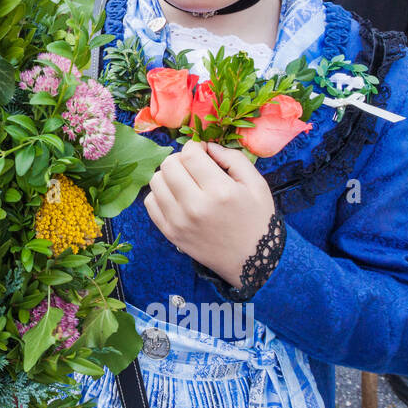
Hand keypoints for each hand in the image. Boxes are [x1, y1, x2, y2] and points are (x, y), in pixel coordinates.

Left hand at [143, 141, 274, 287]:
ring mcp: (179, 221)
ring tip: (184, 181)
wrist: (253, 261)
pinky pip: (150, 203)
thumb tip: (207, 146)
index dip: (195, 147)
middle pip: (169, 165)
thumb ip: (233, 158)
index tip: (203, 152)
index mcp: (220, 191)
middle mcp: (195, 206)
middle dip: (181, 159)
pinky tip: (176, 197)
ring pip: (155, 181)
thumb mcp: (256, 184)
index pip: (189, 154)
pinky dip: (160, 194)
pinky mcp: (170, 233)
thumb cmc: (257, 219)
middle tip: (193, 166)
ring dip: (168, 175)